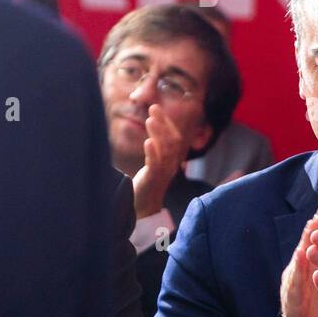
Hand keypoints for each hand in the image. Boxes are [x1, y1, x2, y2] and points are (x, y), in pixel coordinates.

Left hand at [132, 104, 185, 219]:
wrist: (143, 208)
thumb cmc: (147, 184)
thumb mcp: (153, 163)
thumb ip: (155, 148)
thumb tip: (151, 128)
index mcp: (171, 160)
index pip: (174, 137)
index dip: (167, 122)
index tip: (156, 108)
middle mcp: (170, 165)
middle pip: (173, 140)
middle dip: (164, 123)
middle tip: (153, 108)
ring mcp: (163, 173)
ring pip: (166, 150)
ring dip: (158, 133)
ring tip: (149, 120)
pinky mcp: (153, 180)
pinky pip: (156, 165)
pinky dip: (153, 152)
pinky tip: (147, 142)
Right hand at [280, 206, 317, 316]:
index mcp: (310, 271)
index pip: (315, 246)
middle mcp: (299, 276)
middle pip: (305, 249)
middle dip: (313, 230)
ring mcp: (294, 289)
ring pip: (298, 263)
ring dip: (304, 245)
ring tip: (311, 229)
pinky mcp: (291, 304)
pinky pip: (294, 286)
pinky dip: (297, 272)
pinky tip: (301, 259)